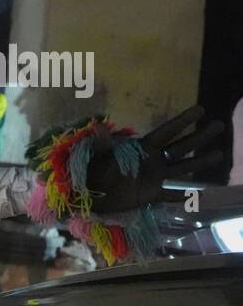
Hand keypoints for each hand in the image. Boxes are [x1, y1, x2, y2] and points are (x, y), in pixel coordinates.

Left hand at [88, 106, 223, 213]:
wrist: (85, 194)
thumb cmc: (89, 171)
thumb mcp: (96, 157)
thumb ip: (102, 144)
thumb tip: (97, 126)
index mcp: (142, 149)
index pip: (167, 132)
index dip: (183, 121)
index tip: (200, 110)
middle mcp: (152, 160)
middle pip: (181, 146)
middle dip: (200, 136)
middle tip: (219, 125)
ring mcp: (153, 177)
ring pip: (182, 167)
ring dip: (200, 162)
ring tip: (219, 154)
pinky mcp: (149, 194)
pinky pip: (169, 195)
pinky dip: (182, 196)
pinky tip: (198, 195)